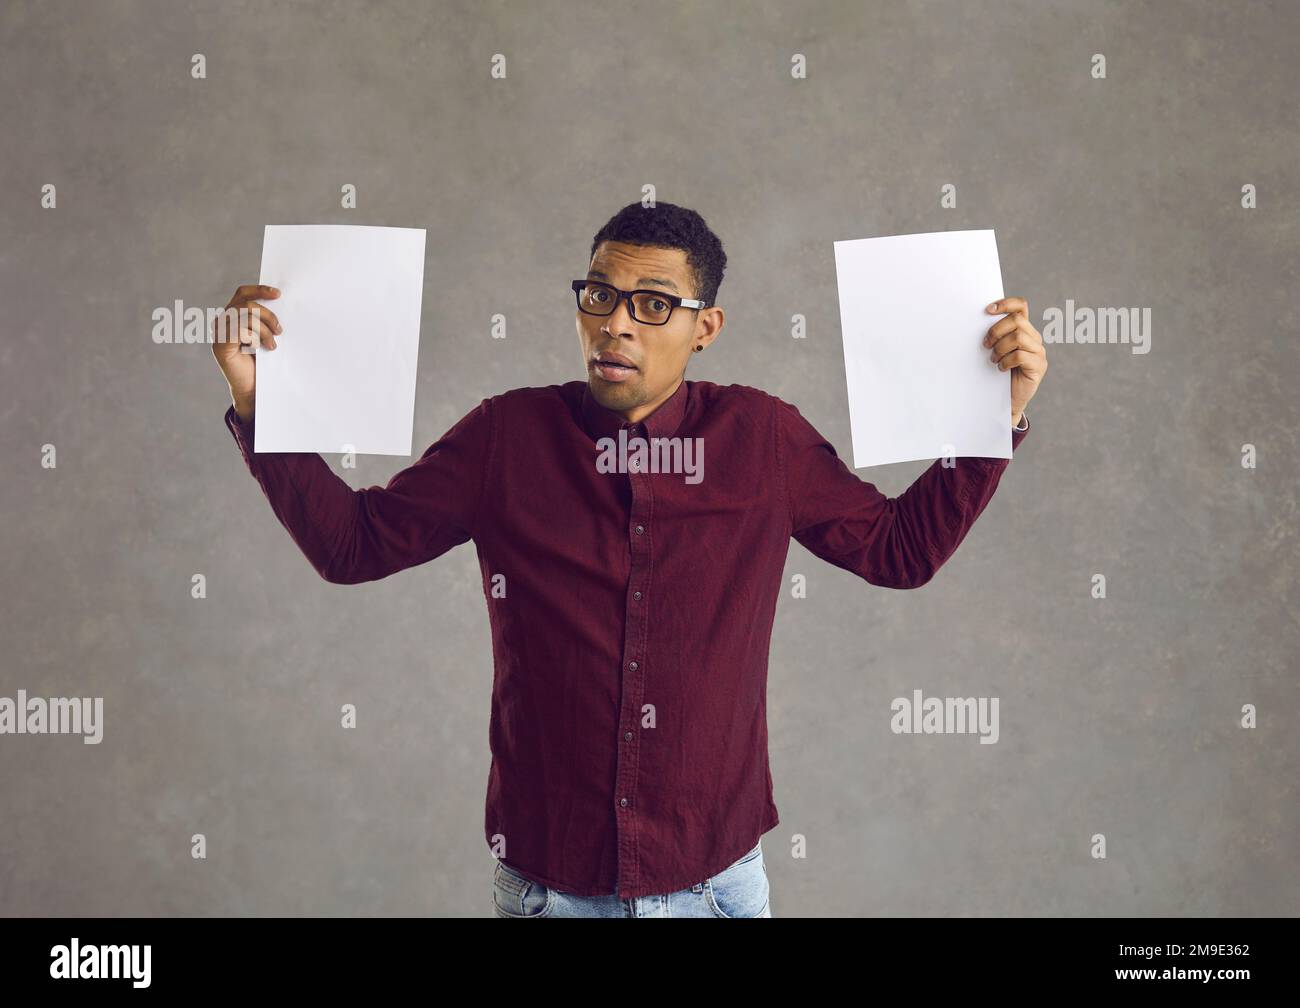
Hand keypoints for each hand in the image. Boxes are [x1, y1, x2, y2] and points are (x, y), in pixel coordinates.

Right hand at [211, 284, 280, 422]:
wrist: (253, 388)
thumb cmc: (260, 363)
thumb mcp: (264, 336)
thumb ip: (264, 320)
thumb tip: (278, 302)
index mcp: (232, 316)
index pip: (242, 294)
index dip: (259, 290)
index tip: (278, 294)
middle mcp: (221, 322)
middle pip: (246, 304)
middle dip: (267, 315)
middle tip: (279, 330)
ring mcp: (218, 333)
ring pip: (245, 316)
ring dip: (264, 329)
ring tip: (272, 345)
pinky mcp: (220, 345)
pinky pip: (240, 330)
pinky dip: (254, 337)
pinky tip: (260, 348)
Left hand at [984, 296, 1046, 425]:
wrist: (1005, 400)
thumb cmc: (996, 373)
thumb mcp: (993, 350)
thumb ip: (993, 336)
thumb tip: (975, 321)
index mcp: (1023, 329)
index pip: (1020, 306)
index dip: (1006, 304)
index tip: (987, 310)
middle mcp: (1034, 338)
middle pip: (1017, 321)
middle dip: (996, 330)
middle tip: (985, 344)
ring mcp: (1038, 351)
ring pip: (1019, 337)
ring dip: (1000, 348)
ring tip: (993, 359)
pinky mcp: (1039, 366)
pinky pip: (1020, 355)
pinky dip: (1006, 361)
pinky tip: (1001, 368)